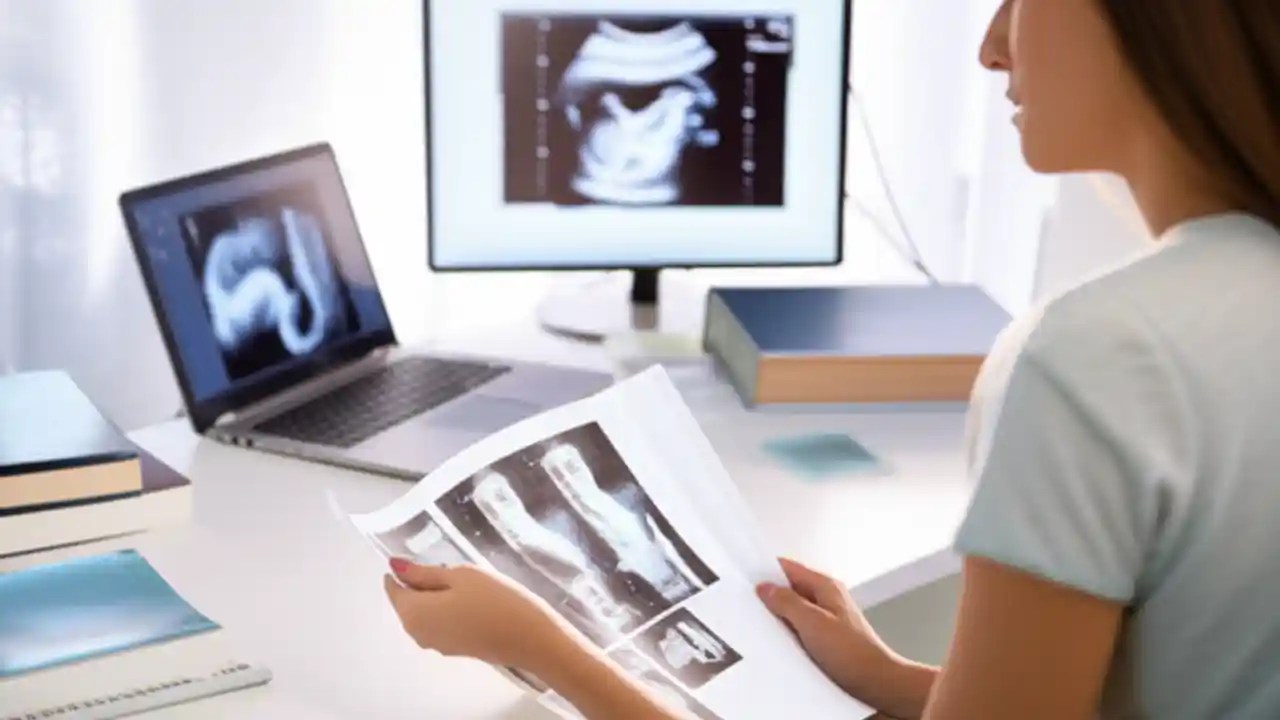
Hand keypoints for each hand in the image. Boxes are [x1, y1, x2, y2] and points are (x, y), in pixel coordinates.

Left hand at [383, 558, 574, 670]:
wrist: (530, 639)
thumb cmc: (495, 600)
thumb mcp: (460, 575)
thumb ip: (425, 573)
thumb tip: (394, 566)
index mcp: (413, 613)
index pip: (393, 589)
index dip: (402, 570)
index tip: (419, 555)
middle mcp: (417, 633)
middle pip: (407, 604)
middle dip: (418, 584)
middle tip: (446, 564)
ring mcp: (436, 645)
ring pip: (423, 614)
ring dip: (433, 597)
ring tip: (459, 579)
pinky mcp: (453, 650)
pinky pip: (438, 624)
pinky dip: (444, 610)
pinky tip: (467, 599)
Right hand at [757, 559, 913, 709]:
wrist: (875, 680)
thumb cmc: (852, 652)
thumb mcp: (812, 622)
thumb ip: (787, 602)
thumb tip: (766, 589)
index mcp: (825, 586)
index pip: (788, 568)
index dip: (766, 571)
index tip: (744, 578)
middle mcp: (826, 598)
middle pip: (789, 588)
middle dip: (769, 596)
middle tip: (748, 604)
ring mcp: (826, 618)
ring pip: (793, 610)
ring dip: (778, 617)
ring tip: (761, 625)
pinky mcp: (825, 637)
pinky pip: (799, 628)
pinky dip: (787, 632)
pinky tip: (778, 642)